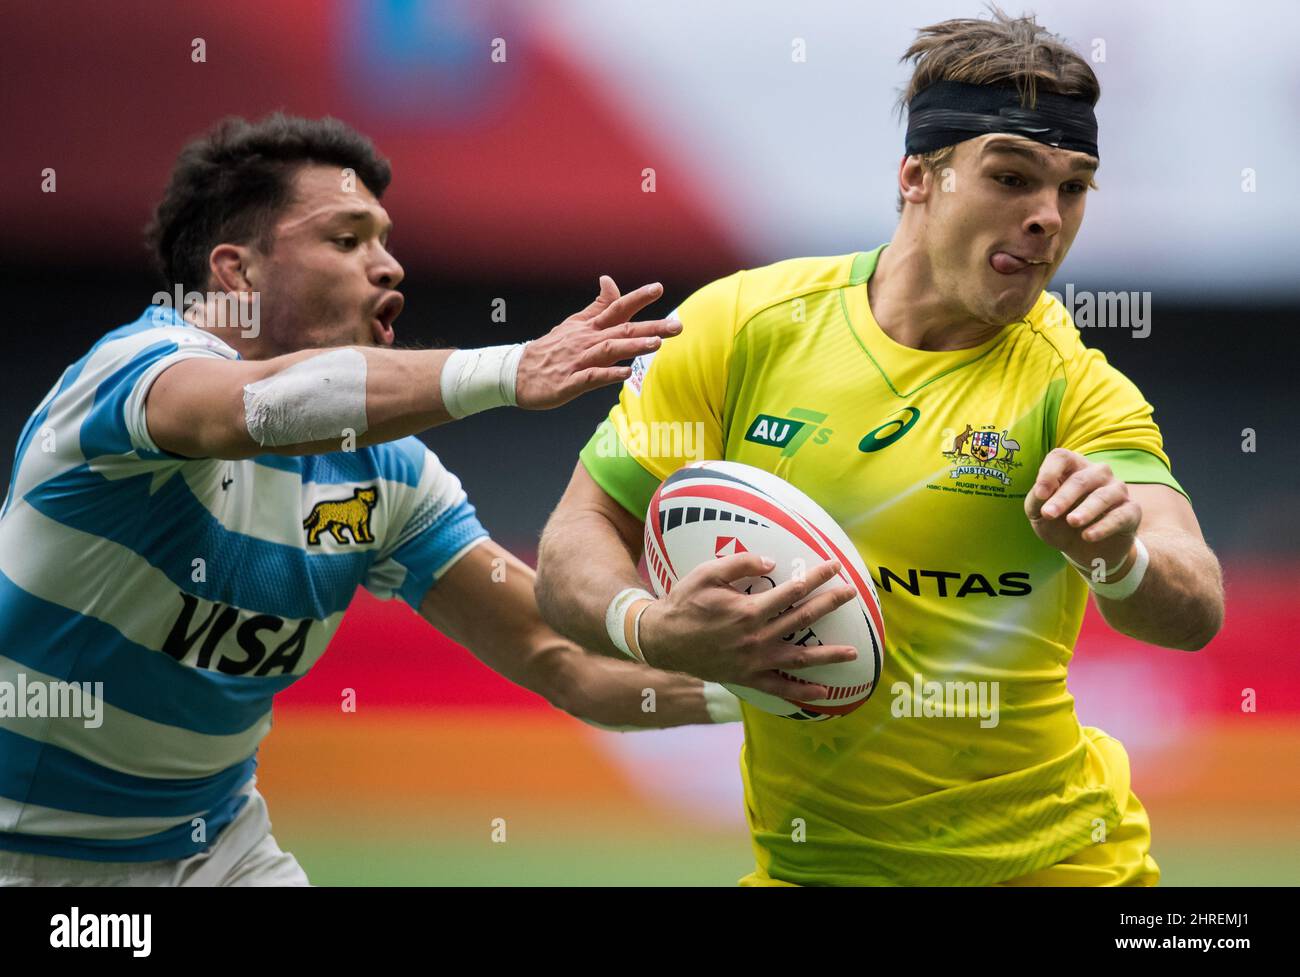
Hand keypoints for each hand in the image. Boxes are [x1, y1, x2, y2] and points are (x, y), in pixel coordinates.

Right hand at [514, 276, 681, 409]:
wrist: (516, 373)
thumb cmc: (550, 349)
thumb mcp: (574, 324)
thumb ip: (597, 306)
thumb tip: (609, 281)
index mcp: (589, 327)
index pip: (617, 308)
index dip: (638, 298)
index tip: (659, 289)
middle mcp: (587, 341)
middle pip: (622, 330)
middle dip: (651, 327)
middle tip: (677, 326)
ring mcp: (578, 361)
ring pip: (609, 350)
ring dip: (632, 346)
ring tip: (656, 344)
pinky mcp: (570, 382)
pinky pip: (591, 377)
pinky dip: (608, 374)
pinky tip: (626, 373)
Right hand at [637, 552, 859, 700]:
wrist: (662, 639)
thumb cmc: (685, 602)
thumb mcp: (707, 574)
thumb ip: (740, 564)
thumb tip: (773, 563)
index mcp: (748, 610)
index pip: (792, 591)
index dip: (816, 578)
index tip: (834, 567)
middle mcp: (756, 638)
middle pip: (803, 620)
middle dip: (830, 604)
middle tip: (852, 594)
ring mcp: (754, 661)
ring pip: (799, 658)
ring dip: (828, 655)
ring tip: (854, 652)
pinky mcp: (748, 678)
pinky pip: (780, 689)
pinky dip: (802, 692)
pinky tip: (823, 692)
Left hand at [1025, 448, 1140, 575]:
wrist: (1087, 552)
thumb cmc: (1059, 525)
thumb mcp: (1039, 515)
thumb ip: (1036, 501)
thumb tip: (1042, 494)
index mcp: (1073, 468)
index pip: (1061, 457)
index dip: (1049, 472)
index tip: (1040, 494)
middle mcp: (1097, 473)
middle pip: (1080, 479)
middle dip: (1063, 497)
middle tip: (1048, 514)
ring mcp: (1117, 490)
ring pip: (1102, 496)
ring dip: (1086, 509)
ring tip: (1072, 522)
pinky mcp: (1131, 510)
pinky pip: (1120, 515)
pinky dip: (1104, 526)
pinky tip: (1088, 536)